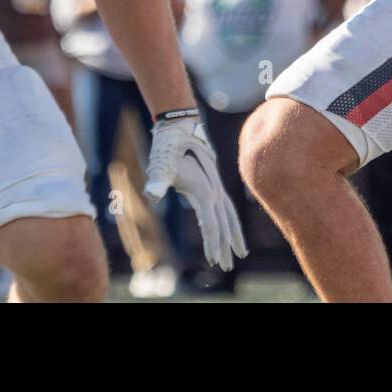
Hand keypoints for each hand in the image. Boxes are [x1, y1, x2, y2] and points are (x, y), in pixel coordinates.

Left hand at [144, 116, 246, 271]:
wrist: (180, 124)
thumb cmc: (168, 145)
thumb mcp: (161, 163)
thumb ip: (158, 180)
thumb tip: (151, 196)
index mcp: (204, 188)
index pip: (212, 222)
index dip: (213, 242)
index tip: (213, 260)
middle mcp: (214, 188)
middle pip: (224, 222)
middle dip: (226, 246)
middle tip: (226, 267)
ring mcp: (216, 185)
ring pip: (229, 215)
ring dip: (233, 235)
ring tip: (240, 254)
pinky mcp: (212, 184)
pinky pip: (226, 208)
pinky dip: (230, 222)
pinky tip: (230, 230)